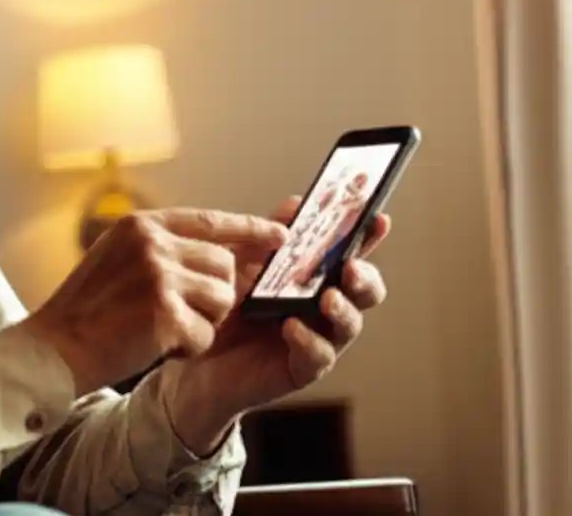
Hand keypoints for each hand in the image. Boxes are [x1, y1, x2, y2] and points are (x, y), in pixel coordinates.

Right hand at [22, 209, 287, 394]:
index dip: (250, 229)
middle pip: (224, 265)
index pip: (210, 221)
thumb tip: (226, 256)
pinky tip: (157, 346)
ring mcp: (158, 276)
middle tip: (186, 314)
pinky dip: (188, 348)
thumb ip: (164, 250)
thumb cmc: (86, 311)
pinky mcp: (163, 313)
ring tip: (164, 329)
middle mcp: (151, 243)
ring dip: (204, 322)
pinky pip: (206, 334)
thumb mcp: (119, 260)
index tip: (282, 235)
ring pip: (222, 299)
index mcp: (141, 225)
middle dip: (218, 294)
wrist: (51, 350)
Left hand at [166, 196, 391, 453]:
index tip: (379, 220)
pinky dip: (309, 340)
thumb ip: (267, 235)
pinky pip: (318, 357)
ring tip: (327, 299)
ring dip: (343, 310)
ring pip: (349, 325)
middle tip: (351, 268)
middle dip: (365, 278)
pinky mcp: (300, 369)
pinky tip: (292, 327)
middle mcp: (323, 308)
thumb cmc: (221, 305)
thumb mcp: (238, 262)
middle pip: (365, 292)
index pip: (350, 254)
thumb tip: (296, 203)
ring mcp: (317, 339)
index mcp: (315, 277)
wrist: (192, 355)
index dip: (369, 238)